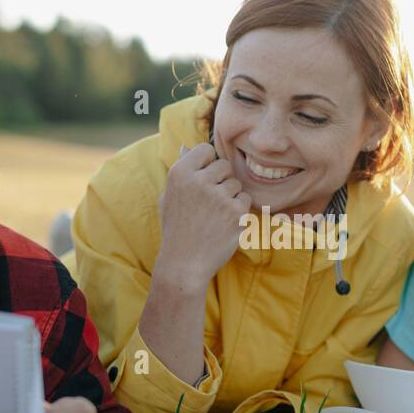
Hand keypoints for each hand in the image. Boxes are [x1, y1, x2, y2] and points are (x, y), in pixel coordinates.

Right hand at [157, 143, 251, 287]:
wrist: (184, 264)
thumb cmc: (176, 229)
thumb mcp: (168, 197)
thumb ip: (181, 174)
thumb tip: (188, 149)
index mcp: (180, 173)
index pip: (206, 149)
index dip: (208, 163)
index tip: (205, 178)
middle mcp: (199, 181)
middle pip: (224, 166)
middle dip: (221, 181)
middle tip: (210, 202)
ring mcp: (219, 196)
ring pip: (236, 184)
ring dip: (230, 197)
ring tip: (214, 216)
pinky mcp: (236, 212)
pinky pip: (245, 200)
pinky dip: (238, 211)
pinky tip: (223, 224)